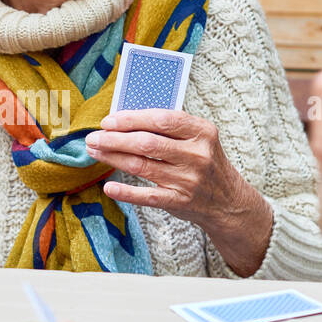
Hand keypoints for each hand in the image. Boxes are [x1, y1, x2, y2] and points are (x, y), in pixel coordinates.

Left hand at [85, 109, 245, 224]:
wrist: (228, 201)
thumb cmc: (205, 162)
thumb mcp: (198, 138)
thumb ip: (169, 127)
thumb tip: (125, 120)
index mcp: (202, 132)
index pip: (162, 119)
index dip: (131, 119)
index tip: (109, 121)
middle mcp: (197, 155)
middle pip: (147, 143)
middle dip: (115, 139)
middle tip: (93, 137)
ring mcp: (189, 180)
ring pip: (142, 166)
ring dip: (113, 158)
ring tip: (94, 152)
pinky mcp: (179, 201)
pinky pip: (147, 196)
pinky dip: (126, 192)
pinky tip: (108, 187)